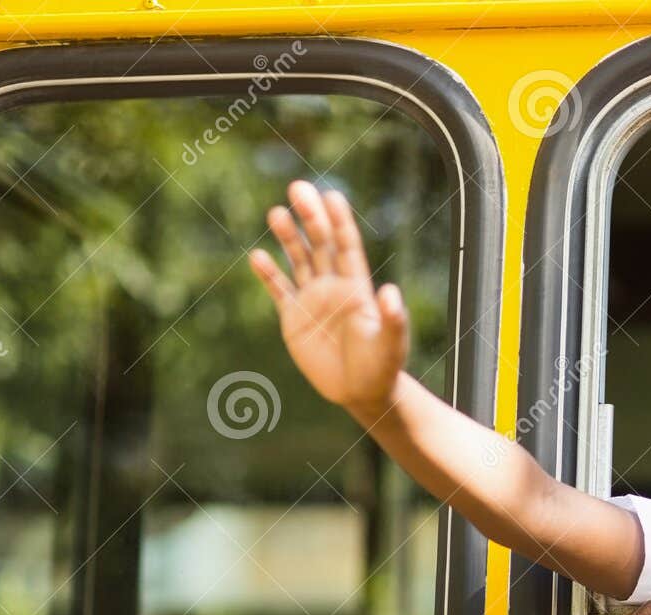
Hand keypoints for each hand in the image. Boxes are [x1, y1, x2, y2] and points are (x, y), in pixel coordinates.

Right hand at [249, 181, 407, 413]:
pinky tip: (258, 257)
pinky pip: (279, 291)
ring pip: (298, 260)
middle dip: (310, 217)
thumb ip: (392, 318)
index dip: (339, 221)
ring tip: (276, 213)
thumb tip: (391, 293)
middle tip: (297, 188)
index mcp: (358, 287)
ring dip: (288, 237)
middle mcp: (334, 287)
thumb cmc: (382, 366)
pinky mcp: (294, 319)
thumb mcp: (391, 343)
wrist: (362, 392)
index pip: (347, 246)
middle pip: (320, 244)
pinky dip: (269, 275)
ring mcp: (313, 300)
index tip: (330, 195)